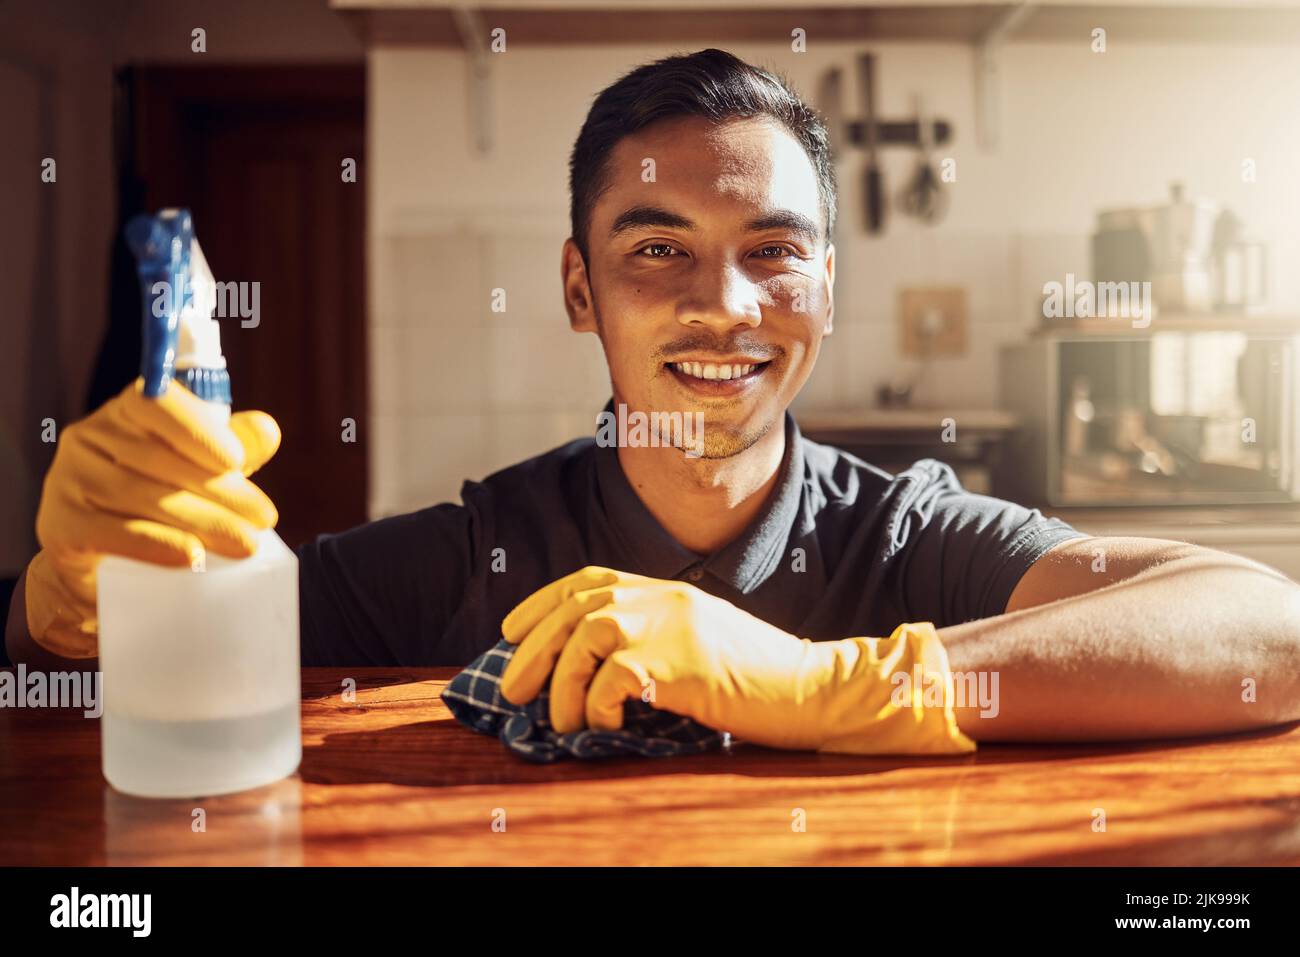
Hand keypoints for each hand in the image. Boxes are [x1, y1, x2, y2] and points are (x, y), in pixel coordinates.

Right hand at [25, 377, 280, 657]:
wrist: (103, 561)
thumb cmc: (159, 502)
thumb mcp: (200, 469)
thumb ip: (232, 447)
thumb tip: (266, 430)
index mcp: (124, 412)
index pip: (155, 404)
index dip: (196, 430)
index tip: (237, 462)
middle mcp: (88, 437)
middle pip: (157, 460)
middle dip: (220, 491)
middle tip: (264, 518)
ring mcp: (67, 480)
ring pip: (141, 497)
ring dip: (202, 521)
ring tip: (245, 543)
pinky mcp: (61, 525)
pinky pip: (113, 532)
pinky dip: (158, 545)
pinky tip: (193, 557)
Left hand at [499, 566, 974, 754]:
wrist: (809, 688)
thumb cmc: (754, 677)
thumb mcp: (699, 639)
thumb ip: (654, 633)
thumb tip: (592, 663)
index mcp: (666, 589)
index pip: (588, 580)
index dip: (541, 603)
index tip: (509, 629)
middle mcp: (663, 597)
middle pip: (575, 610)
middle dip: (532, 649)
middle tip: (511, 688)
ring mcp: (672, 625)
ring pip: (584, 640)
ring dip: (559, 684)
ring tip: (558, 720)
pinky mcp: (681, 662)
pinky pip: (612, 679)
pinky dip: (596, 706)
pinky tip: (605, 725)